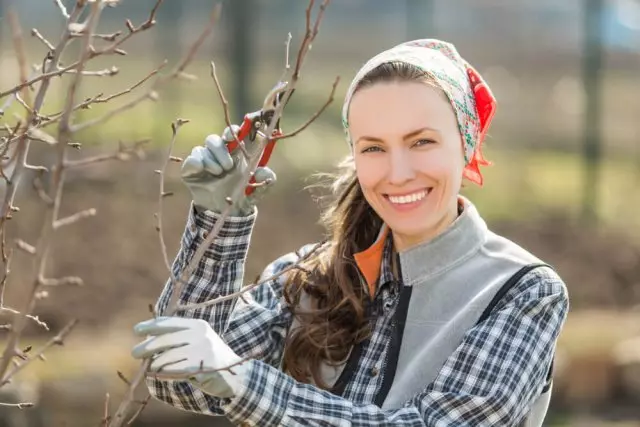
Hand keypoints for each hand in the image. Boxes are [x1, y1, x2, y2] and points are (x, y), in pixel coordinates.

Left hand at [131, 316, 248, 397]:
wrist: (236, 374)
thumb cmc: (210, 357)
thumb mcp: (198, 340)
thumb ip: (179, 337)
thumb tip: (148, 338)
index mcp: (198, 325)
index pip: (170, 322)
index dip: (151, 325)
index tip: (136, 330)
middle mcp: (200, 334)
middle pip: (165, 339)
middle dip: (147, 346)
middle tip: (135, 353)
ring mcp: (201, 349)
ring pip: (167, 357)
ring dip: (155, 364)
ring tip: (151, 368)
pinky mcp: (201, 365)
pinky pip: (174, 370)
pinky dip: (164, 373)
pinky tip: (160, 374)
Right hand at [181, 125, 276, 215]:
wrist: (224, 213)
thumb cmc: (241, 196)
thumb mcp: (257, 190)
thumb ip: (266, 180)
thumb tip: (265, 172)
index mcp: (235, 153)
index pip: (233, 134)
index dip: (234, 130)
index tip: (237, 132)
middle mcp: (218, 154)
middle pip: (214, 139)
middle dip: (221, 150)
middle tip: (229, 166)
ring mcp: (204, 160)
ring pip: (203, 149)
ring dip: (211, 161)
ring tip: (218, 174)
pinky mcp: (192, 170)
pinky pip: (191, 159)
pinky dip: (196, 163)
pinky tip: (201, 170)